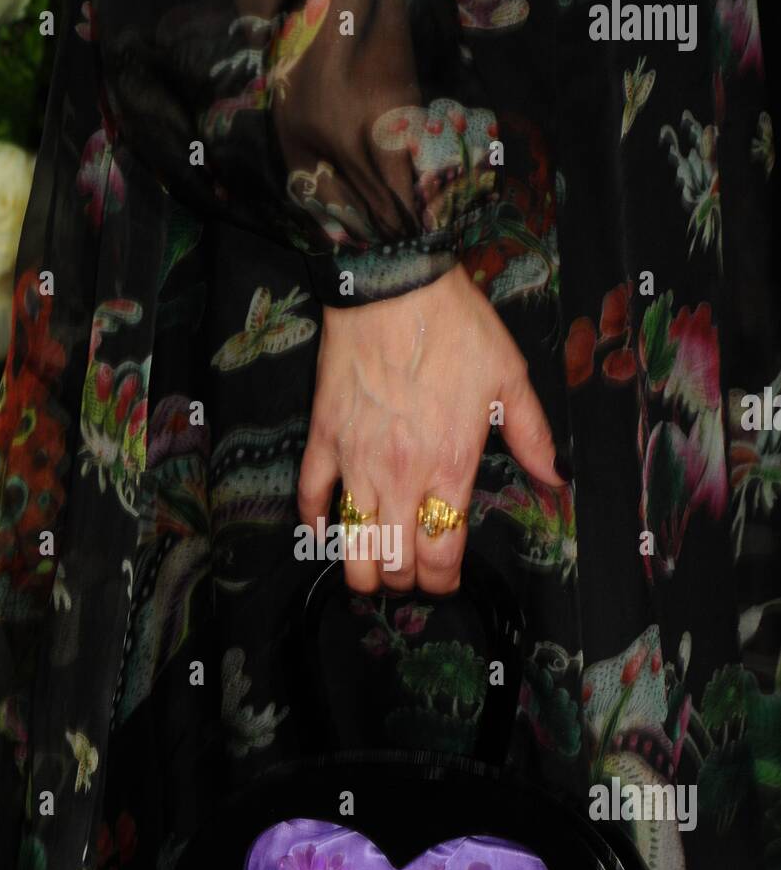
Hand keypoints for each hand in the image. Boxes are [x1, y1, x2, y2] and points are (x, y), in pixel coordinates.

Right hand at [298, 261, 565, 592]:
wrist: (393, 286)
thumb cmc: (455, 327)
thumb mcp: (509, 379)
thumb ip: (533, 437)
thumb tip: (557, 477)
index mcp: (450, 465)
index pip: (441, 555)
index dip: (443, 583)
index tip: (447, 581)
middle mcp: (400, 476)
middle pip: (395, 563)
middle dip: (406, 581)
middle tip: (414, 573)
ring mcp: (355, 462)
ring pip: (351, 547)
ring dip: (363, 571)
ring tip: (375, 568)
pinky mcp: (323, 441)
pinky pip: (311, 500)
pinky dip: (317, 524)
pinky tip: (328, 531)